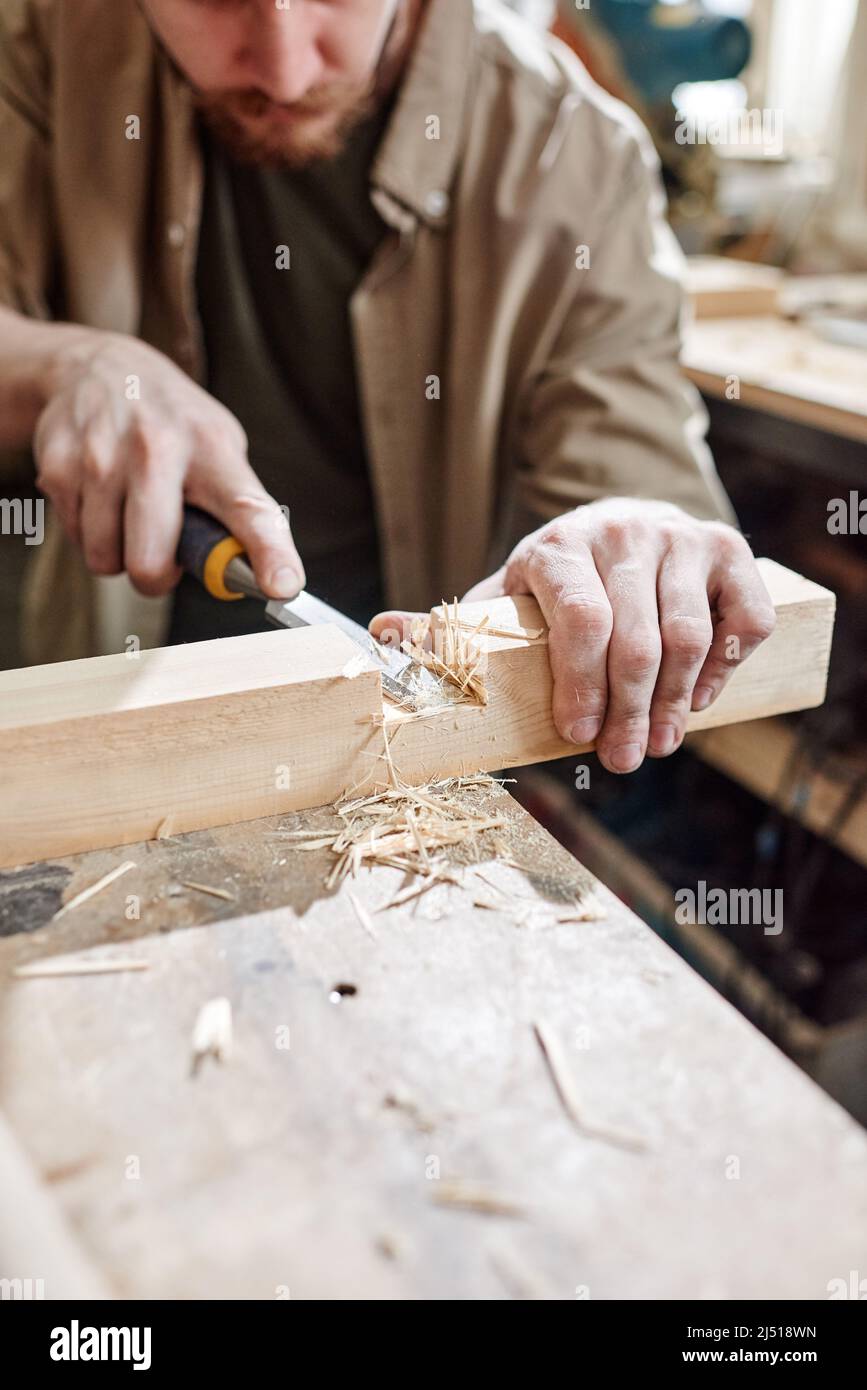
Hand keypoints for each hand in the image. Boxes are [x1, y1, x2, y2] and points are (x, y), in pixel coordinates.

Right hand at [34, 329, 304, 597]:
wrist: (101, 367)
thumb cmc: (174, 424)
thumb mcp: (220, 446)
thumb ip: (239, 509)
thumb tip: (262, 578)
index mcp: (212, 449)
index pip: (248, 509)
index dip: (269, 554)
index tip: (282, 587)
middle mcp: (157, 448)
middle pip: (150, 560)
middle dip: (156, 576)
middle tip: (161, 553)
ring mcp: (102, 457)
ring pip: (106, 559)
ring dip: (119, 553)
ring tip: (129, 513)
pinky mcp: (59, 466)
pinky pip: (77, 540)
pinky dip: (90, 531)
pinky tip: (101, 495)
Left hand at [370, 498, 774, 773]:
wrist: (622, 520)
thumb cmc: (560, 579)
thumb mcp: (507, 595)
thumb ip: (455, 624)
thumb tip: (378, 634)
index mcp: (558, 548)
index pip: (579, 619)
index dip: (580, 684)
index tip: (577, 734)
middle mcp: (624, 534)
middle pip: (637, 640)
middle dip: (630, 713)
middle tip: (622, 761)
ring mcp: (681, 538)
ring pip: (690, 636)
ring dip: (676, 703)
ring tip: (659, 743)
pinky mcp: (729, 549)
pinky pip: (744, 617)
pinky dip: (726, 665)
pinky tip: (699, 695)